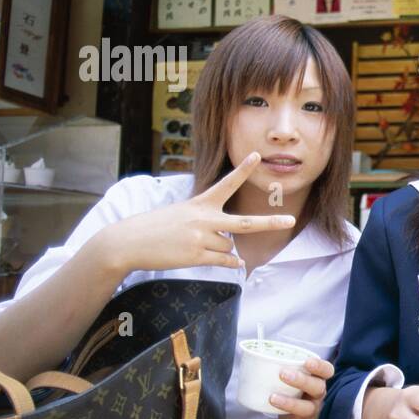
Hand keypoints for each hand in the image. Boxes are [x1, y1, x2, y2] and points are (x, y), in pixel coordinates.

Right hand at [93, 152, 294, 275]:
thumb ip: (207, 222)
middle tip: (291, 220)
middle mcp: (204, 219)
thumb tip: (231, 248)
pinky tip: (234, 263)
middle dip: (269, 222)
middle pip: (244, 223)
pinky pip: (224, 261)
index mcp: (200, 203)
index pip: (226, 183)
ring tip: (195, 244)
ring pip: (229, 246)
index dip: (243, 169)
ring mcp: (201, 239)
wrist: (128, 242)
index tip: (258, 155)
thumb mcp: (181, 213)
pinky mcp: (196, 256)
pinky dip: (230, 262)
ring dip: (220, 248)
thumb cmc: (155, 226)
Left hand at [269, 356, 333, 418]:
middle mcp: (318, 395)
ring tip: (272, 398)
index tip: (307, 362)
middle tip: (283, 374)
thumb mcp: (293, 379)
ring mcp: (312, 412)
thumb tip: (253, 352)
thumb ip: (281, 367)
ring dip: (290, 403)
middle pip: (317, 387)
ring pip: (306, 408)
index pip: (326, 370)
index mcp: (317, 380)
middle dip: (301, 380)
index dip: (319, 366)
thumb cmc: (293, 392)